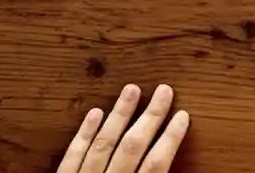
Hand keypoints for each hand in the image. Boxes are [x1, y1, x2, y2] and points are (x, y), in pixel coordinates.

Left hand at [57, 84, 189, 172]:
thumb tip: (170, 161)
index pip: (156, 164)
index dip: (171, 138)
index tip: (183, 115)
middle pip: (132, 146)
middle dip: (151, 117)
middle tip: (164, 90)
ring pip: (103, 144)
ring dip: (119, 115)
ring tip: (131, 89)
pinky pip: (72, 156)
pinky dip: (84, 134)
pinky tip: (95, 113)